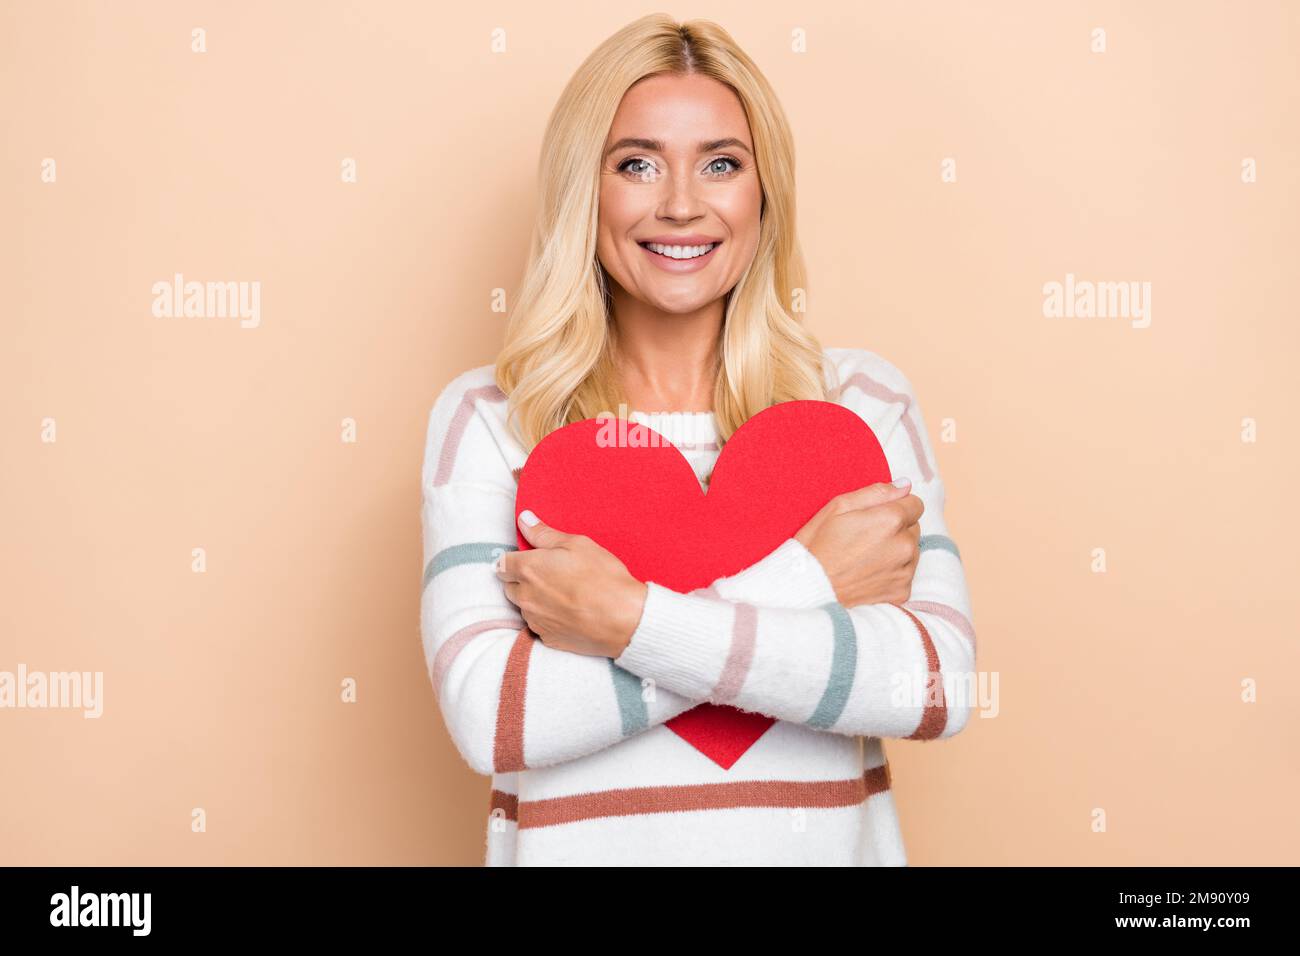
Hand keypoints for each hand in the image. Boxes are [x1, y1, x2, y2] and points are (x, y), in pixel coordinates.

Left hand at [494, 510, 647, 657]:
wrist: (624, 619)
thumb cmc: (602, 577)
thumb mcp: (577, 544)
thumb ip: (544, 533)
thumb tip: (524, 520)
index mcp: (528, 569)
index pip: (501, 564)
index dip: (514, 560)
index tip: (530, 559)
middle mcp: (524, 597)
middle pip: (510, 586)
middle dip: (523, 580)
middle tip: (551, 575)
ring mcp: (535, 620)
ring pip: (524, 607)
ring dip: (536, 600)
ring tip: (564, 594)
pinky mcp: (547, 639)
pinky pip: (539, 625)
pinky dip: (549, 618)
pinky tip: (570, 612)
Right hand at [794, 478, 923, 607]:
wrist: (808, 590)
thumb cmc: (817, 546)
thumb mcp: (837, 507)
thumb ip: (876, 492)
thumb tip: (905, 485)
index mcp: (890, 519)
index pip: (915, 503)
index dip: (894, 507)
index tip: (875, 517)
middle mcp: (904, 545)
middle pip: (914, 527)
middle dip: (896, 529)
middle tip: (865, 538)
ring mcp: (904, 571)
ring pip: (912, 551)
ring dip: (896, 550)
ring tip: (865, 557)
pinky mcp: (901, 592)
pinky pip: (905, 574)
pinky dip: (892, 573)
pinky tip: (868, 574)